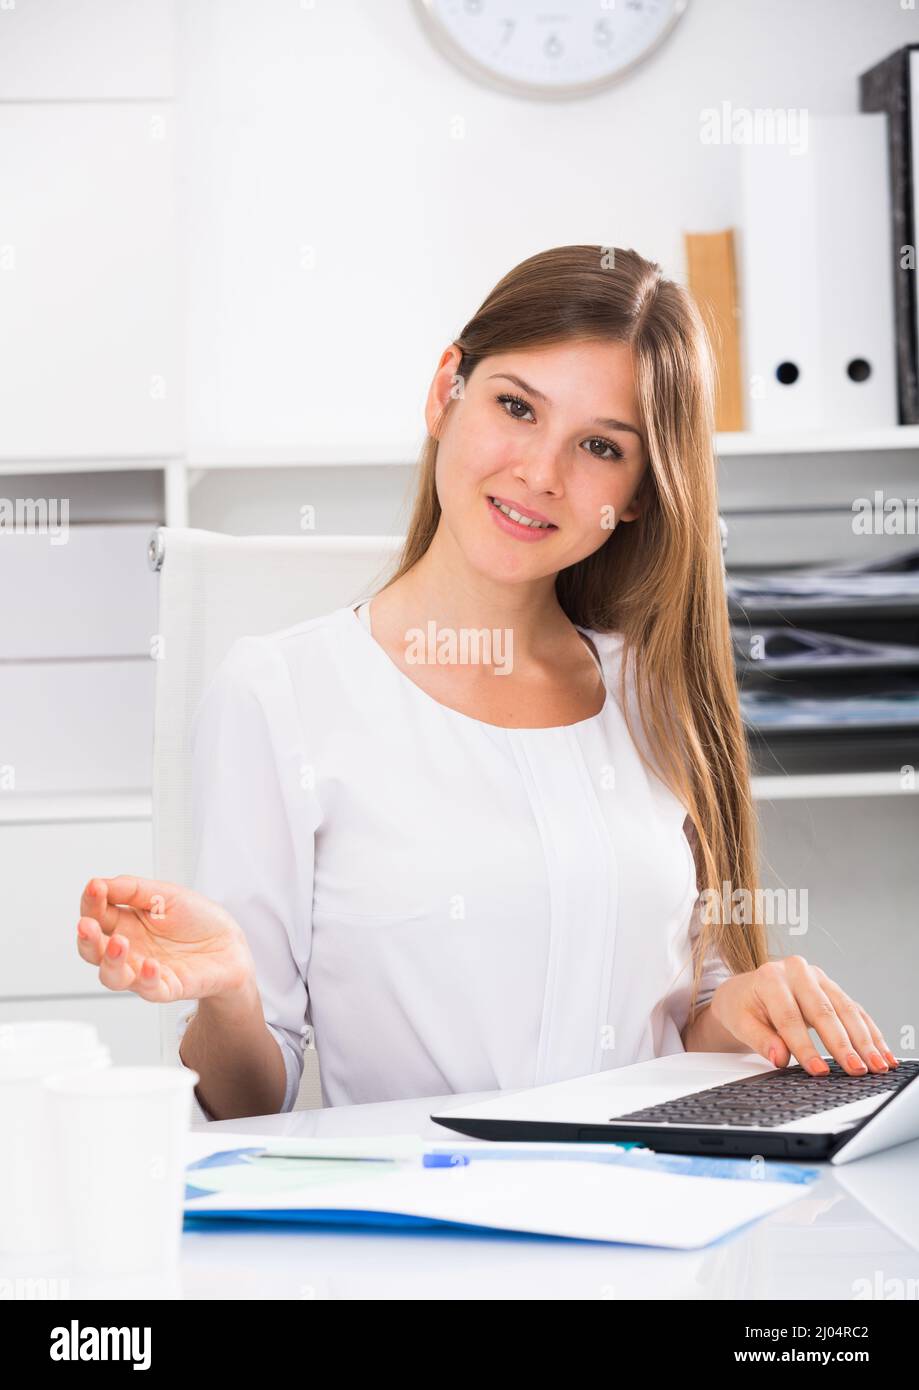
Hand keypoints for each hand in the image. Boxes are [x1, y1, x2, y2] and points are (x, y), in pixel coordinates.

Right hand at [76, 874, 255, 1004]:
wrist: (230, 944)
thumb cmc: (197, 920)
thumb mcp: (166, 894)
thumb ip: (132, 889)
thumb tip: (98, 883)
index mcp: (125, 923)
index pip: (96, 915)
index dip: (91, 903)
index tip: (95, 888)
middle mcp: (129, 950)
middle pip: (92, 950)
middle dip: (87, 939)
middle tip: (86, 925)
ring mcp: (144, 971)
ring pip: (113, 977)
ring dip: (110, 961)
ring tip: (118, 944)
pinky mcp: (166, 987)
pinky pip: (149, 990)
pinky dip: (146, 979)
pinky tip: (151, 964)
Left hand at [710, 956, 898, 1075]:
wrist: (744, 990)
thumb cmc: (742, 1006)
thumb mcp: (740, 1022)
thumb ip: (760, 1040)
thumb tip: (779, 1058)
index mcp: (770, 977)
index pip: (790, 1017)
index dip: (804, 1046)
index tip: (818, 1070)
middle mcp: (797, 971)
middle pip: (823, 1011)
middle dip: (842, 1044)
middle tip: (855, 1069)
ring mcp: (818, 978)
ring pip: (845, 1009)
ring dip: (864, 1040)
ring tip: (876, 1065)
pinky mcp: (832, 988)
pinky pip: (854, 1010)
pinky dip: (870, 1033)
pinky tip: (881, 1052)